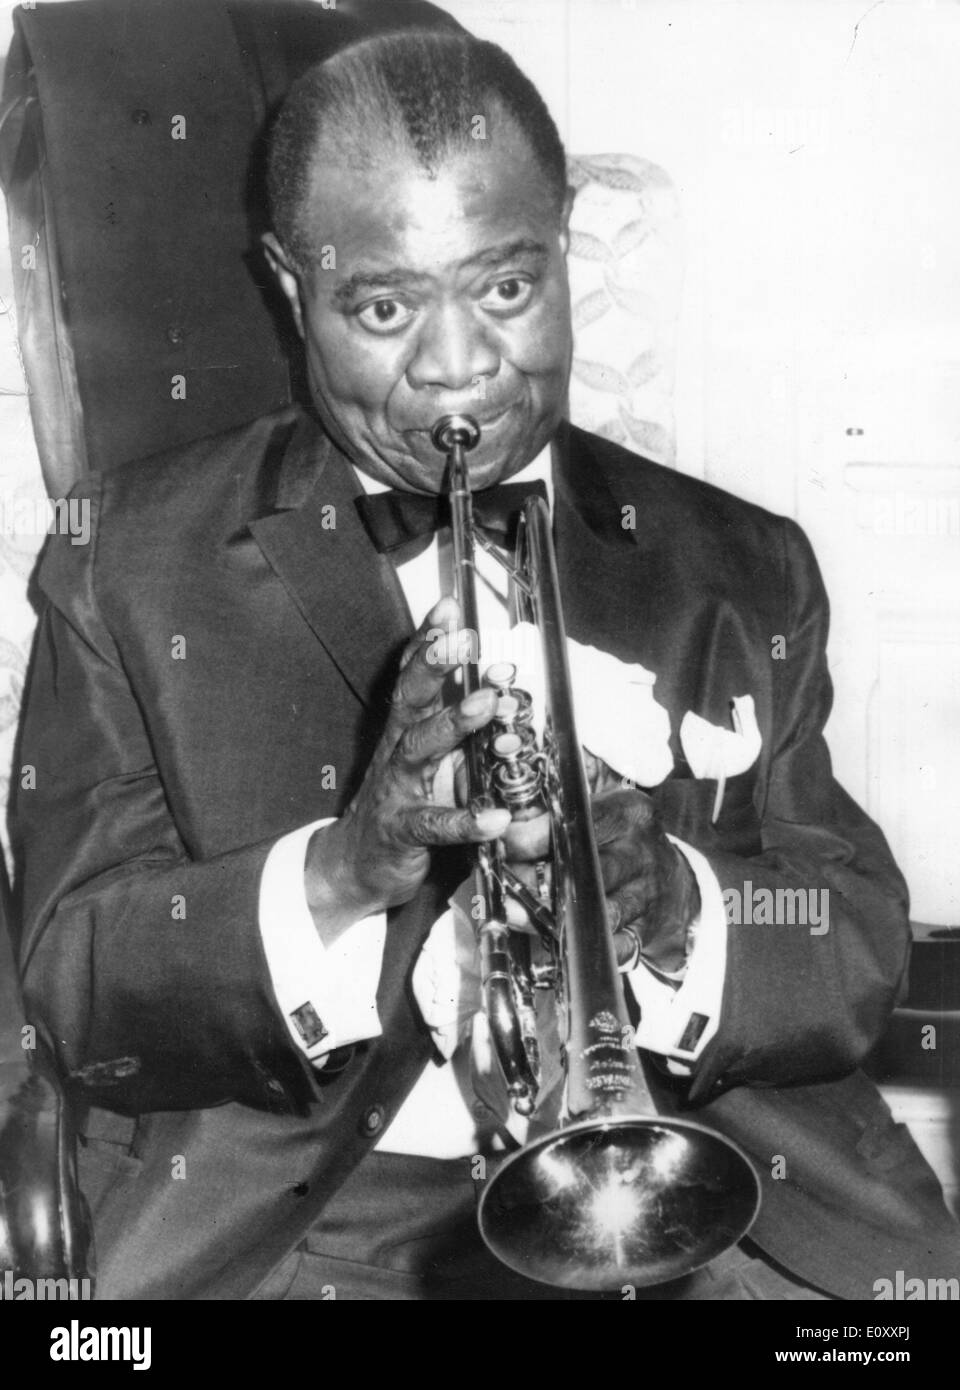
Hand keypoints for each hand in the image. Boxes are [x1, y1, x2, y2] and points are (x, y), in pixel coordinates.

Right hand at [304, 597, 510, 940]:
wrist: (356, 866)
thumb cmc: (400, 804)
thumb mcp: (428, 760)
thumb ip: (460, 732)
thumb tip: (501, 700)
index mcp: (405, 728)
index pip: (413, 675)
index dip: (428, 640)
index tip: (448, 607)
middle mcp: (396, 750)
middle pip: (411, 698)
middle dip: (435, 664)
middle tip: (462, 638)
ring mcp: (396, 788)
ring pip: (419, 748)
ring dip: (452, 723)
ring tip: (486, 705)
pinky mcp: (402, 830)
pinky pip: (433, 824)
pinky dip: (465, 821)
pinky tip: (494, 818)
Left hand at [503, 787, 699, 974]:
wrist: (676, 885)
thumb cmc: (624, 843)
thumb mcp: (603, 811)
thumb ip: (559, 812)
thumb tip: (502, 821)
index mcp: (630, 813)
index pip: (578, 822)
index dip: (535, 835)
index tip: (504, 843)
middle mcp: (641, 853)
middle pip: (582, 870)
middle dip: (533, 879)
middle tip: (503, 881)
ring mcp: (645, 895)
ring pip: (591, 913)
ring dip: (545, 917)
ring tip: (513, 913)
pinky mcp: (646, 932)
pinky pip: (608, 948)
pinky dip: (578, 949)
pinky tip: (552, 941)